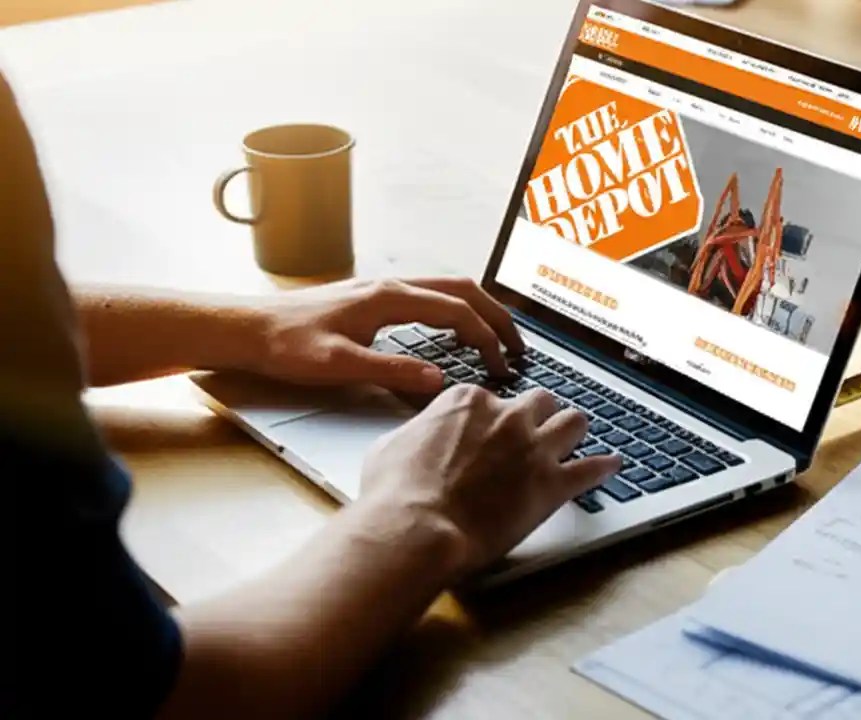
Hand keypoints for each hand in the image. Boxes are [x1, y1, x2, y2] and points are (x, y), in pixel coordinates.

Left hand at [249, 277, 524, 393]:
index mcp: (389, 298)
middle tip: (517, 347)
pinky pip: (429, 296)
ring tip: (496, 338)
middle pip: (462, 289)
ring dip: (478, 310)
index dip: (486, 338)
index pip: (457, 311)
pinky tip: (451, 332)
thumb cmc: (285, 346)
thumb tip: (440, 379)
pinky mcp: (372, 299)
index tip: (502, 366)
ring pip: (447, 288)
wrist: (246, 329)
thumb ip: (392, 371)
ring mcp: (382, 289)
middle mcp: (391, 286)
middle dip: (496, 316)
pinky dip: (455, 310)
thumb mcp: (338, 365)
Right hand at [359, 385, 621, 575]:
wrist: (416, 528)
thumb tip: (419, 436)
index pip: (493, 398)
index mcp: (468, 401)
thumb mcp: (391, 445)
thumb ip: (418, 432)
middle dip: (538, 417)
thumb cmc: (395, 493)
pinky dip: (604, 467)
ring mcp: (534, 448)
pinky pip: (593, 468)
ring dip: (572, 432)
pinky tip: (611, 466)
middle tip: (534, 433)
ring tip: (574, 440)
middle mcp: (507, 417)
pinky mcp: (552, 484)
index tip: (492, 432)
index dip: (492, 418)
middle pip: (540, 402)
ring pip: (573, 422)